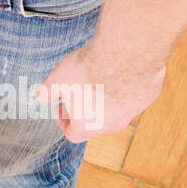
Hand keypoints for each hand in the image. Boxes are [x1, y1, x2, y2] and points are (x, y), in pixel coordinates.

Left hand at [34, 47, 165, 143]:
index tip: (60, 106)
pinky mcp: (149, 94)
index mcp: (89, 127)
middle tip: (77, 91)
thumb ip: (45, 91)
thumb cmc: (88, 69)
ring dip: (105, 98)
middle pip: (96, 122)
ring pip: (117, 109)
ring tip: (97, 77)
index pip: (73, 134)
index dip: (62, 121)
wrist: (126, 53)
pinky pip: (134, 94)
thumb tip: (37, 96)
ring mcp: (135, 109)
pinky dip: (125, 85)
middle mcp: (114, 124)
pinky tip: (118, 68)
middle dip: (84, 109)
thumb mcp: (57, 79)